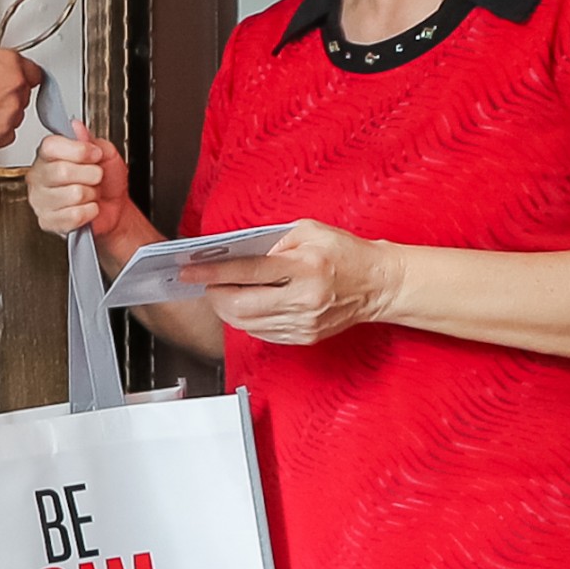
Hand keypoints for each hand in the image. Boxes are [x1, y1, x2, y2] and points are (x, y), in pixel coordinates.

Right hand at [0, 46, 43, 152]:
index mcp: (9, 64)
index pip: (32, 71)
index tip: (14, 80)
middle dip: (7, 95)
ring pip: (15, 114)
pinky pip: (6, 134)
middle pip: (23, 93)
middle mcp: (14, 88)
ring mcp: (10, 113)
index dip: (20, 76)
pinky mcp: (1, 136)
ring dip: (1, 113)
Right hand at [26, 129, 132, 239]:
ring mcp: (40, 200)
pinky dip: (90, 212)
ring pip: (74, 194)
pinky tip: (87, 208)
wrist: (114, 207)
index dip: (79, 150)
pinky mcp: (48, 221)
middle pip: (63, 171)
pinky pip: (76, 215)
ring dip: (91, 195)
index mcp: (48, 155)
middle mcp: (40, 176)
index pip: (51, 146)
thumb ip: (90, 139)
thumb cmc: (107, 180)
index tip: (95, 154)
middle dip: (91, 174)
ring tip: (90, 194)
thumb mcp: (104, 153)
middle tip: (95, 177)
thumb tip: (76, 127)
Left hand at [187, 221, 403, 346]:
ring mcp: (304, 323)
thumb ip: (273, 241)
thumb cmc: (347, 254)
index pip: (248, 272)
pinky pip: (262, 333)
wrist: (379, 285)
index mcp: (305, 268)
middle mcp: (304, 300)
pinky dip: (247, 320)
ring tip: (223, 293)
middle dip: (215, 295)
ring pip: (247, 324)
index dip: (213, 273)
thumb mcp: (310, 231)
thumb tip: (238, 253)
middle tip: (205, 283)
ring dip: (227, 309)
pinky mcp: (304, 337)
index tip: (190, 271)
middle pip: (241, 306)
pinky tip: (246, 305)